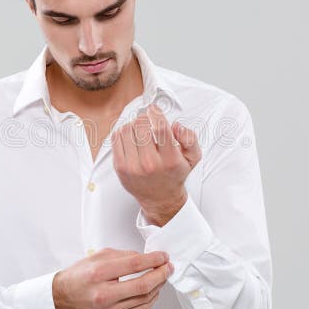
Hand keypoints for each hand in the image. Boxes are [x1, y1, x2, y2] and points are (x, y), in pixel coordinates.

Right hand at [53, 248, 173, 308]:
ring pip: (144, 298)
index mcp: (99, 273)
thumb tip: (146, 258)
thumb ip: (123, 255)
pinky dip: (151, 298)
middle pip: (142, 285)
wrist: (66, 296)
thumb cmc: (81, 274)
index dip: (153, 260)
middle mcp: (104, 293)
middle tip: (169, 266)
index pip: (134, 265)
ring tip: (163, 275)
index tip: (163, 256)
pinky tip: (154, 289)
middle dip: (161, 274)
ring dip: (158, 286)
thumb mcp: (99, 255)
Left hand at [111, 103, 201, 225]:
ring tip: (140, 130)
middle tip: (148, 120)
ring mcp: (133, 166)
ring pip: (126, 129)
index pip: (160, 128)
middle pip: (140, 126)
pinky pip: (116, 138)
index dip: (156, 113)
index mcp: (169, 160)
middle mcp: (150, 164)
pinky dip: (123, 132)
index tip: (154, 109)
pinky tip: (131, 136)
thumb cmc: (174, 175)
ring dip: (133, 124)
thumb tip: (176, 125)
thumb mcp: (192, 158)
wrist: (160, 198)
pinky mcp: (120, 167)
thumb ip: (189, 138)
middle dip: (144, 118)